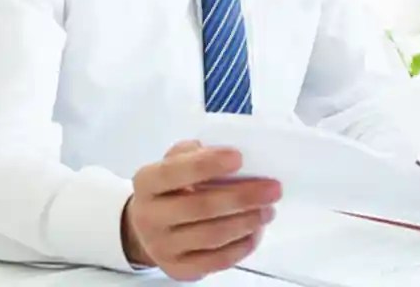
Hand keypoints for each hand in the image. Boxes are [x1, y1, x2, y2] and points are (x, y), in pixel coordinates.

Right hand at [121, 140, 281, 280]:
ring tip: (268, 210)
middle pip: (200, 207)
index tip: (239, 157)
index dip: (207, 164)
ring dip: (247, 222)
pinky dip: (241, 246)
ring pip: (211, 236)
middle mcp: (148, 217)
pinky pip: (216, 261)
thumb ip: (197, 153)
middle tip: (273, 189)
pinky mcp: (178, 269)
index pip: (174, 172)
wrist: (148, 226)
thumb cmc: (171, 187)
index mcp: (146, 182)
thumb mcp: (175, 161)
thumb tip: (234, 151)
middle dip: (242, 197)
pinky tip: (256, 232)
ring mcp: (161, 247)